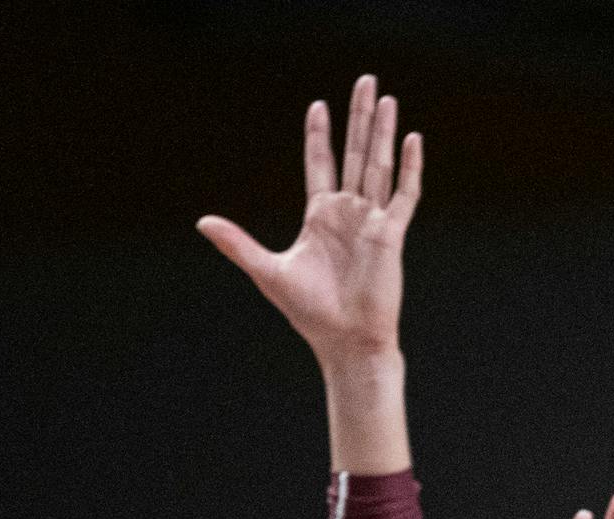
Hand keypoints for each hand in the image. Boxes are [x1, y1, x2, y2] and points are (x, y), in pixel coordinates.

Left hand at [197, 74, 420, 371]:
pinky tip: (411, 138)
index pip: (320, 164)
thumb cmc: (309, 314)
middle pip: (354, 153)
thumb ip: (237, 243)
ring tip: (386, 97)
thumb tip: (202, 222)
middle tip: (365, 80)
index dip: (319, 135)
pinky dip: (409, 167)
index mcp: (320, 217)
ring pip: (378, 165)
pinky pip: (403, 194)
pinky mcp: (390, 235)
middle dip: (359, 117)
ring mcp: (371, 221)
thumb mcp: (267, 271)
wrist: (344, 342)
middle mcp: (348, 213)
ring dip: (383, 131)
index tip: (318, 106)